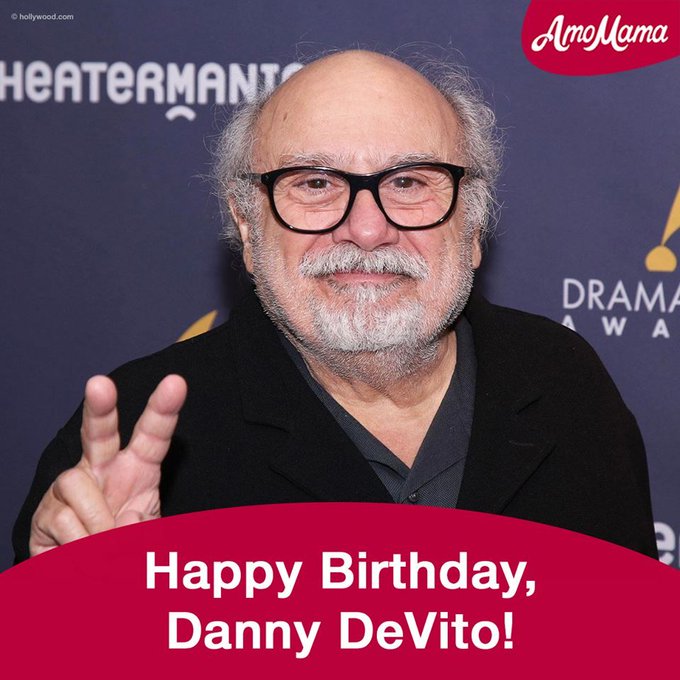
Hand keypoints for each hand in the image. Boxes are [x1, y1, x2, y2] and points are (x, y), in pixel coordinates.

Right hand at [29, 374, 186, 556]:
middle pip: (99, 432)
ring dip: (97, 526)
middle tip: (99, 384)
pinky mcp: (44, 514)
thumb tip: (127, 521)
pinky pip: (62, 520)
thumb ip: (146, 532)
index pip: (153, 436)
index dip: (164, 411)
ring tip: (104, 552)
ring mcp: (69, 490)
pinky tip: (81, 558)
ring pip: (77, 487)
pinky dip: (80, 548)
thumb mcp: (148, 543)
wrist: (86, 583)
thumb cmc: (124, 551)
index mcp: (138, 469)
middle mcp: (101, 470)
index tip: (176, 383)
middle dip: (100, 407)